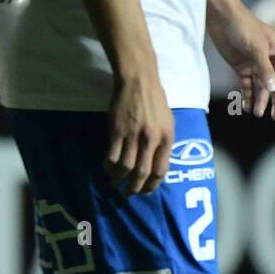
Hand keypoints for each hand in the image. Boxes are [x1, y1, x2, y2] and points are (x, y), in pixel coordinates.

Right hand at [104, 73, 172, 195]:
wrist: (138, 80)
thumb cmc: (155, 99)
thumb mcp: (168, 122)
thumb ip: (163, 142)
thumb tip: (157, 161)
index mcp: (167, 138)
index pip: (161, 170)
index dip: (152, 185)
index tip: (145, 191)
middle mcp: (151, 140)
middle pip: (142, 172)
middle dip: (135, 187)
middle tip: (128, 193)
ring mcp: (133, 135)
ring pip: (126, 166)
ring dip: (119, 179)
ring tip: (114, 184)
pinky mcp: (116, 130)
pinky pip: (112, 154)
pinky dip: (108, 165)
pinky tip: (106, 169)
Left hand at [210, 5, 274, 119]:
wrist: (220, 16)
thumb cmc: (243, 26)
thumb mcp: (256, 48)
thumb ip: (265, 69)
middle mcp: (270, 60)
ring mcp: (255, 63)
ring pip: (261, 86)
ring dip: (261, 100)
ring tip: (258, 114)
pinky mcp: (240, 65)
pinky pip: (246, 83)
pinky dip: (247, 94)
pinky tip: (247, 106)